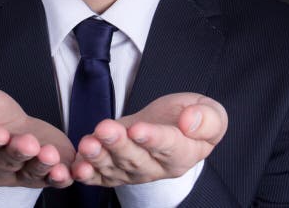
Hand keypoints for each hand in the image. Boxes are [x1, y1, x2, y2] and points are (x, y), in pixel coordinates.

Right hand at [0, 82, 75, 187]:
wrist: (4, 117)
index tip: (0, 133)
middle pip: (3, 162)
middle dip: (17, 153)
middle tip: (29, 143)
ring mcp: (15, 174)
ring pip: (28, 173)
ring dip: (41, 165)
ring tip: (50, 155)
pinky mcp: (40, 172)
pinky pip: (50, 180)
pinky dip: (59, 178)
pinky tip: (67, 172)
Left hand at [71, 92, 227, 186]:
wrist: (173, 124)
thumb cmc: (191, 118)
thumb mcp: (211, 112)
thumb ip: (208, 119)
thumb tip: (190, 122)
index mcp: (184, 153)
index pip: (169, 147)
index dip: (152, 138)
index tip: (137, 129)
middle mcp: (157, 167)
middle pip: (136, 159)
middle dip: (119, 144)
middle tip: (105, 129)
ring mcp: (133, 171)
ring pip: (115, 167)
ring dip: (98, 156)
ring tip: (88, 143)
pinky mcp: (115, 169)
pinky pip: (100, 176)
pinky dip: (88, 173)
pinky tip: (77, 166)